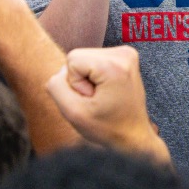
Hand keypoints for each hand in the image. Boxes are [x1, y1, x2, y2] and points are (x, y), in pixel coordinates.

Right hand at [46, 46, 166, 159]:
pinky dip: (95, 77)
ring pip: (85, 58)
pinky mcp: (126, 57)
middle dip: (81, 80)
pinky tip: (107, 92)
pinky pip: (94, 60)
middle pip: (78, 56)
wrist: (133, 136)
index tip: (93, 100)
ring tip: (103, 97)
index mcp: (114, 65)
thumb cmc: (106, 128)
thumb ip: (56, 86)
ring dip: (87, 80)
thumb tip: (62, 70)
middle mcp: (124, 53)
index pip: (72, 60)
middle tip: (97, 100)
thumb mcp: (73, 112)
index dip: (75, 84)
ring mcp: (127, 53)